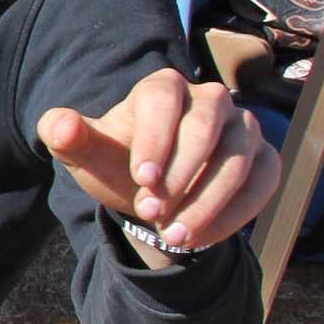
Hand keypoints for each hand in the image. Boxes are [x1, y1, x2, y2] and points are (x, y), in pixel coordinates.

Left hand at [38, 68, 276, 254]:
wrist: (153, 194)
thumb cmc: (118, 164)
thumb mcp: (86, 155)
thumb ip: (65, 136)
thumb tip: (60, 125)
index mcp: (163, 87)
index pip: (164, 98)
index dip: (155, 138)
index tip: (142, 179)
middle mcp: (210, 99)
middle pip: (205, 128)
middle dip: (179, 175)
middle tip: (150, 212)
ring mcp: (243, 127)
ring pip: (237, 159)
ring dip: (206, 201)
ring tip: (173, 235)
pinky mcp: (264, 159)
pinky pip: (263, 181)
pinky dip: (235, 213)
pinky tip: (202, 236)